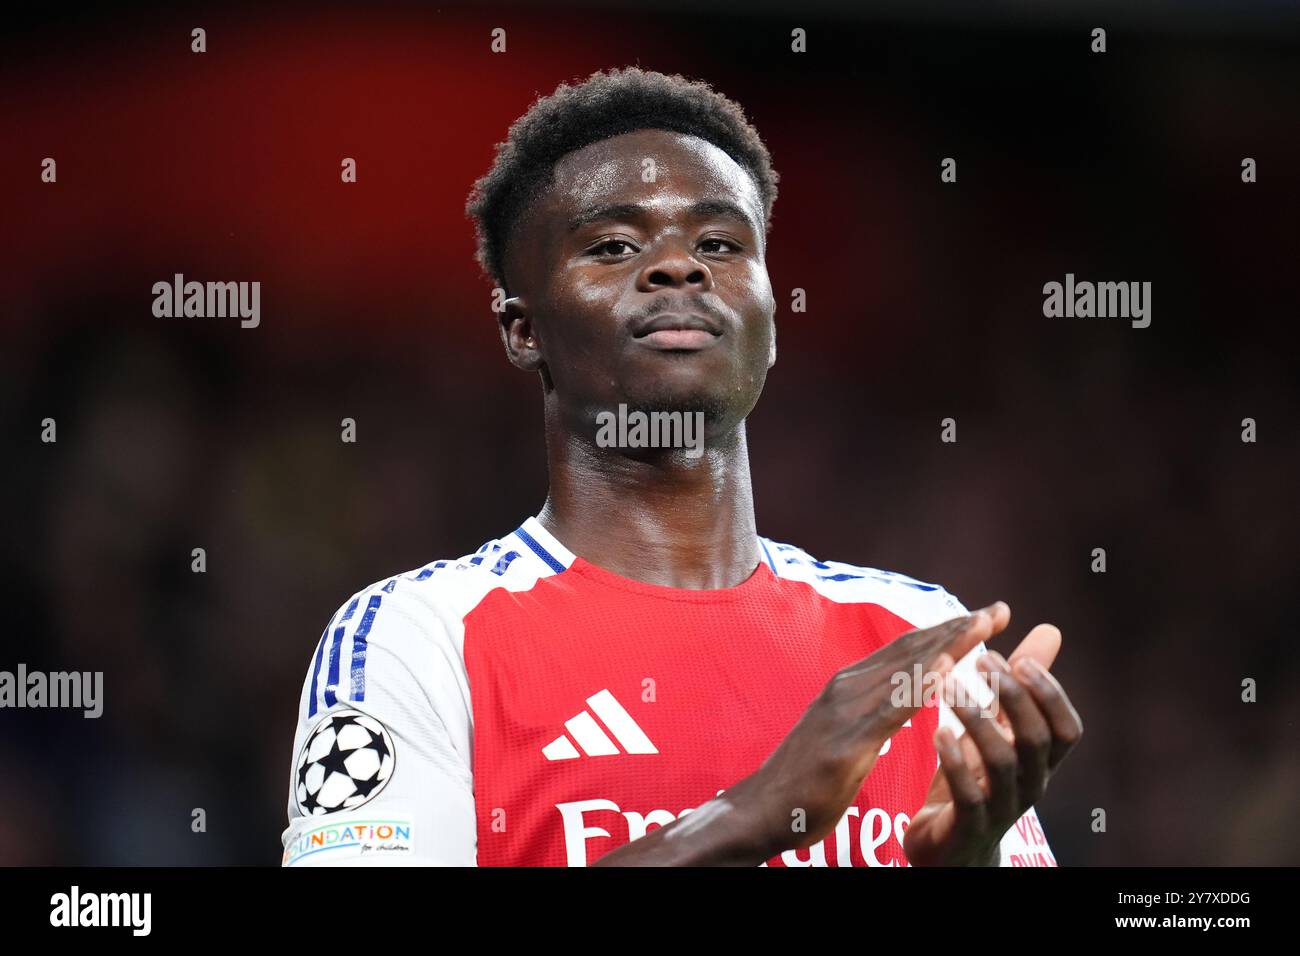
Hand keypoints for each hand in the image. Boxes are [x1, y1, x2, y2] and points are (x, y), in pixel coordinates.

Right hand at [736, 603, 1004, 856]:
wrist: (762, 810)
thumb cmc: (805, 778)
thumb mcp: (843, 732)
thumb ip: (870, 709)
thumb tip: (903, 692)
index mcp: (848, 685)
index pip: (906, 648)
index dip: (946, 630)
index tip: (986, 618)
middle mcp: (846, 687)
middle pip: (911, 649)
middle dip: (957, 628)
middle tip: (998, 611)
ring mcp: (844, 712)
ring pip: (904, 670)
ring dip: (947, 646)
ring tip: (982, 628)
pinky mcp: (846, 743)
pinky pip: (889, 710)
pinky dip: (919, 687)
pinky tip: (947, 672)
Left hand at [904, 606, 1083, 865]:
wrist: (949, 846)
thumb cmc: (978, 777)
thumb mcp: (1002, 728)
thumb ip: (1022, 686)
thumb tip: (1050, 631)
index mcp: (1041, 761)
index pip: (1066, 728)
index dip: (1049, 694)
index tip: (1017, 659)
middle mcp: (1030, 784)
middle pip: (1036, 739)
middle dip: (1013, 697)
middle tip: (984, 661)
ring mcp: (1002, 807)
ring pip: (1002, 762)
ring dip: (978, 719)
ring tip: (951, 687)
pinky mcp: (969, 825)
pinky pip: (969, 794)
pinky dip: (955, 761)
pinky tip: (937, 732)